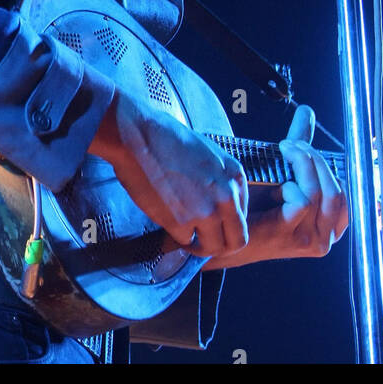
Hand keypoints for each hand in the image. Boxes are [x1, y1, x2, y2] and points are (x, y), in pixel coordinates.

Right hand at [89, 89, 249, 261]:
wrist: (139, 135)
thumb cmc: (167, 139)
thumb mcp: (208, 155)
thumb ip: (220, 182)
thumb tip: (217, 206)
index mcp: (234, 176)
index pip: (243, 218)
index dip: (226, 226)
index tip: (213, 226)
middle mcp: (226, 196)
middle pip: (237, 241)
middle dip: (220, 245)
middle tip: (204, 242)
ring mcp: (206, 211)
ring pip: (213, 248)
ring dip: (199, 247)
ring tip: (186, 237)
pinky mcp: (182, 222)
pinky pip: (185, 241)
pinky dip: (176, 236)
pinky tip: (168, 221)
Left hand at [201, 103, 348, 269]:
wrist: (224, 231)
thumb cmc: (255, 204)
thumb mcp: (284, 171)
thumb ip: (300, 144)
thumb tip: (307, 111)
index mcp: (330, 225)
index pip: (347, 192)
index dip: (328, 166)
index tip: (304, 148)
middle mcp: (325, 238)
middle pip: (337, 190)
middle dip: (315, 159)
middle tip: (290, 146)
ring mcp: (308, 240)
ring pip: (319, 192)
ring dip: (301, 165)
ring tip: (283, 153)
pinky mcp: (287, 236)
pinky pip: (302, 201)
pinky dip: (290, 185)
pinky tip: (275, 186)